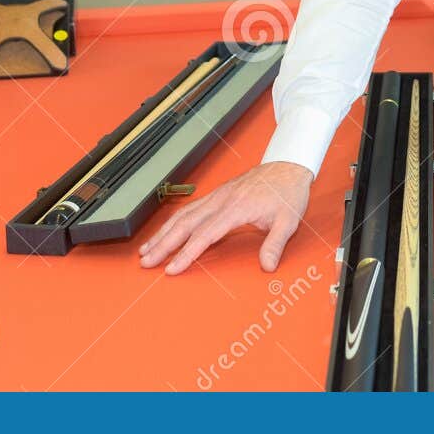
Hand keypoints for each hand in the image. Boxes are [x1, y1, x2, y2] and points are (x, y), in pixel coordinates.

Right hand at [139, 161, 313, 274]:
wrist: (287, 165)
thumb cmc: (287, 193)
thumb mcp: (288, 220)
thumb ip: (276, 243)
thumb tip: (267, 266)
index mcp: (236, 208)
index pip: (205, 235)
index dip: (186, 253)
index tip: (171, 269)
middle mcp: (221, 201)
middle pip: (185, 224)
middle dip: (163, 244)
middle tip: (145, 262)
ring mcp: (217, 196)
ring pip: (183, 215)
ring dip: (163, 233)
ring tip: (145, 250)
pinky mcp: (217, 194)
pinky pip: (190, 209)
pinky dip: (173, 222)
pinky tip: (165, 231)